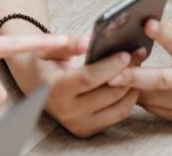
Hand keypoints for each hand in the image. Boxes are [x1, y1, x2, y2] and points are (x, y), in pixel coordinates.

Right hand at [8, 41, 138, 137]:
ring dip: (132, 87)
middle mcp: (65, 111)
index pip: (88, 79)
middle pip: (108, 95)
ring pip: (118, 108)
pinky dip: (128, 99)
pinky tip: (130, 82)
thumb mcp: (47, 47)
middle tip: (138, 54)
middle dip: (128, 73)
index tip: (126, 54)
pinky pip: (117, 115)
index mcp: (53, 89)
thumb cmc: (42, 61)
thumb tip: (90, 41)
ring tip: (137, 66)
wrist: (33, 83)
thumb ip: (68, 43)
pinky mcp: (86, 129)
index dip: (110, 66)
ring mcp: (77, 123)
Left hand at [108, 19, 171, 121]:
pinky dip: (134, 97)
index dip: (162, 33)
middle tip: (110, 75)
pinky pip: (150, 107)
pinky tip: (121, 88)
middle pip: (162, 80)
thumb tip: (139, 24)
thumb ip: (171, 29)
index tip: (146, 23)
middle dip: (135, 77)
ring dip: (127, 88)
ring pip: (150, 97)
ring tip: (107, 78)